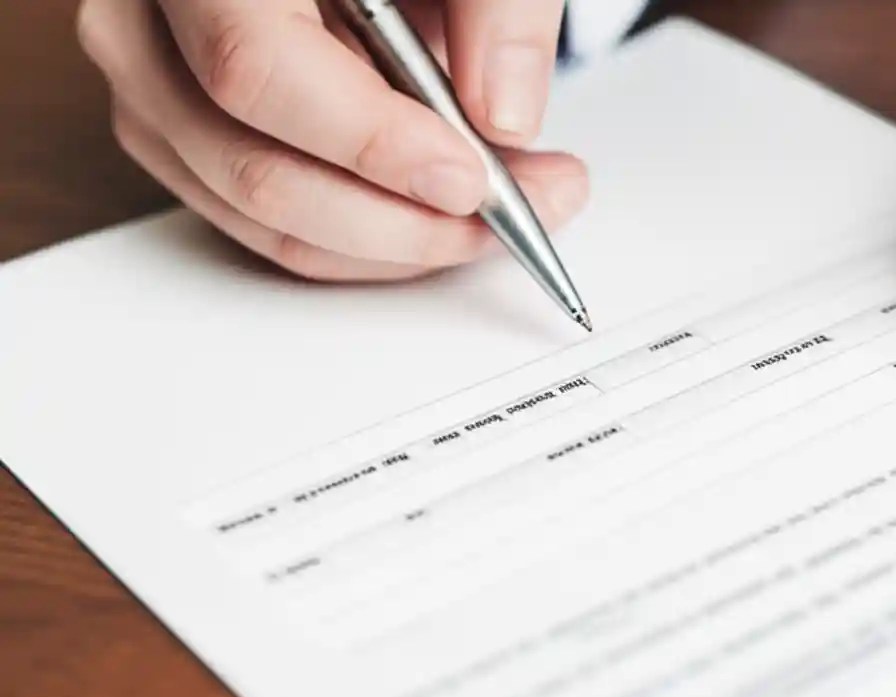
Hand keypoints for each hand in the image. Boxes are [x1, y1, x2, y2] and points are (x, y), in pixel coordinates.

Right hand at [77, 0, 588, 280]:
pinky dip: (362, 239)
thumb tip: (504, 120)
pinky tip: (437, 211)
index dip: (371, 143)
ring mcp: (153, 90)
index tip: (468, 178)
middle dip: (404, 221)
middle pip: (257, 169)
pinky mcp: (180, 138)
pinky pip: (265, 225)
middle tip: (516, 209)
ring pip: (264, 218)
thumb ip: (494, 9)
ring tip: (501, 206)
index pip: (258, 67)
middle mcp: (147, 26)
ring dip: (394, 243)